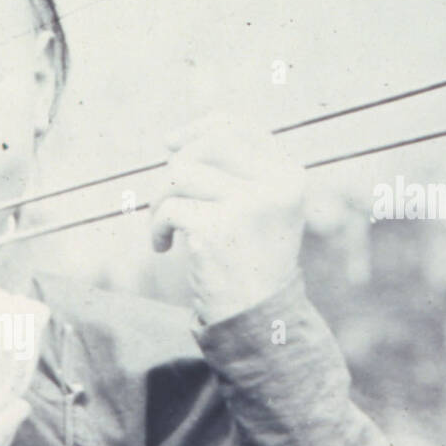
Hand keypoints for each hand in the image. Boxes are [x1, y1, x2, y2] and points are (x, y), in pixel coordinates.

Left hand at [151, 113, 305, 324]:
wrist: (256, 318)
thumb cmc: (248, 261)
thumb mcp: (255, 207)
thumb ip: (229, 170)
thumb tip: (172, 139)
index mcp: (289, 175)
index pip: (239, 127)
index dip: (199, 129)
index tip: (170, 143)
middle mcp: (276, 184)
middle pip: (209, 143)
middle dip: (177, 164)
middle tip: (168, 197)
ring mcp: (249, 205)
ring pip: (182, 173)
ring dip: (160, 200)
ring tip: (163, 228)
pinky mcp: (219, 229)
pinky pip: (170, 208)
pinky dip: (156, 227)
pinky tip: (162, 248)